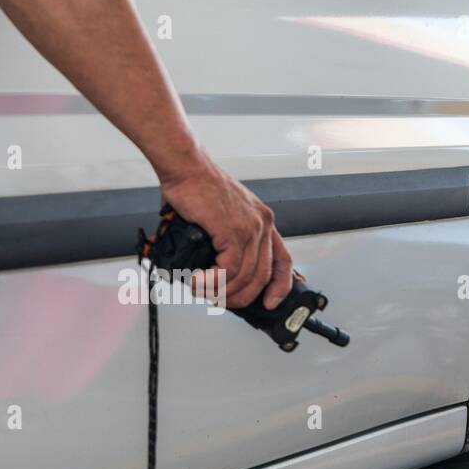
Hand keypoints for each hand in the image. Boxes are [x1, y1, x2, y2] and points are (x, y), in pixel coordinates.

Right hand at [158, 156, 292, 309]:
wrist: (185, 166)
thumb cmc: (198, 186)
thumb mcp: (223, 215)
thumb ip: (226, 240)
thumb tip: (214, 269)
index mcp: (263, 221)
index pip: (283, 260)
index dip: (280, 285)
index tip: (271, 302)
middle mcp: (262, 225)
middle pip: (262, 274)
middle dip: (244, 296)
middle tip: (224, 302)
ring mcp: (250, 229)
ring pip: (244, 276)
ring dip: (223, 291)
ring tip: (204, 292)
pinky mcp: (233, 231)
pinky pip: (228, 269)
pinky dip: (213, 281)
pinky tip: (200, 282)